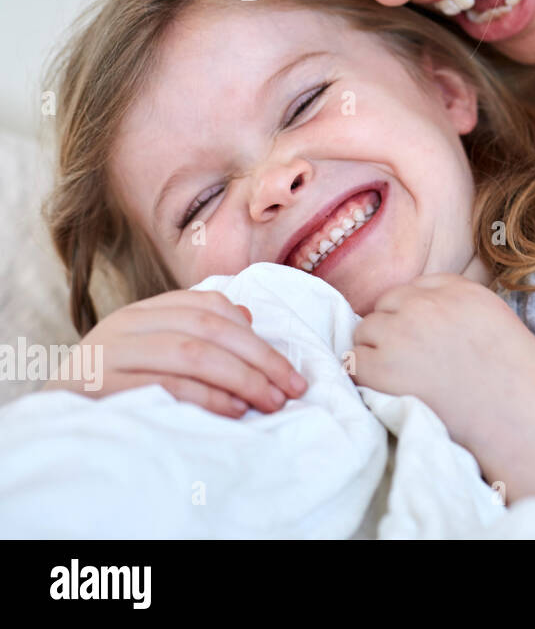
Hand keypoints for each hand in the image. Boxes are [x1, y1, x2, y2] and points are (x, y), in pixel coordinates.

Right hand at [41, 289, 305, 417]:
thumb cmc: (115, 386)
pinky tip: (234, 410)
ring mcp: (112, 352)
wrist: (51, 419)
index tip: (289, 369)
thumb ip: (198, 330)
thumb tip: (247, 315)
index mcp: (145, 311)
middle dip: (260, 359)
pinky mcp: (101, 386)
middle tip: (292, 389)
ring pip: (192, 354)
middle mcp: (128, 323)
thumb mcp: (155, 351)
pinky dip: (206, 397)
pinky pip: (165, 386)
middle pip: (209, 329)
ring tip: (271, 402)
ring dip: (241, 378)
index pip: (211, 307)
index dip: (256, 336)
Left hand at [351, 273, 534, 449]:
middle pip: (386, 306)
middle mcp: (425, 305)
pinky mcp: (382, 367)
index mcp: (456, 291)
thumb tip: (417, 312)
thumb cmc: (511, 376)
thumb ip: (456, 306)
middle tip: (411, 362)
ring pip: (365, 331)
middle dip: (393, 330)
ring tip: (401, 377)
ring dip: (376, 351)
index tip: (423, 339)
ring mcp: (401, 334)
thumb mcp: (492, 320)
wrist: (514, 412)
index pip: (415, 289)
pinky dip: (364, 376)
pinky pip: (354, 362)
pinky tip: (387, 389)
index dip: (414, 314)